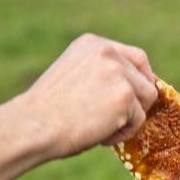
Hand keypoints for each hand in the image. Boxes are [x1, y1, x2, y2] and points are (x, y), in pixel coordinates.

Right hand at [14, 33, 158, 158]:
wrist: (32, 126)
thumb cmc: (47, 111)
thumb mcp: (74, 77)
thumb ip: (101, 74)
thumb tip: (132, 89)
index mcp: (92, 44)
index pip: (136, 57)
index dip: (140, 80)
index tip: (134, 98)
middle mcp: (107, 52)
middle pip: (147, 77)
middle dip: (140, 100)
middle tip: (122, 118)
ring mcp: (118, 72)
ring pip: (146, 99)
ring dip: (130, 119)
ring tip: (102, 129)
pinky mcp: (125, 96)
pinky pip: (139, 120)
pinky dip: (123, 133)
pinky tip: (100, 136)